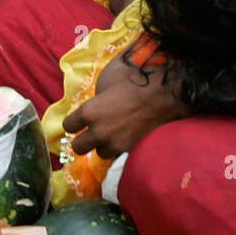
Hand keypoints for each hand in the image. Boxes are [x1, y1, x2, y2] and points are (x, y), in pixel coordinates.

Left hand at [63, 53, 185, 159]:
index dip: (74, 123)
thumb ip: (96, 97)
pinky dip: (122, 149)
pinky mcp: (132, 152)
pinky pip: (120, 155)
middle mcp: (99, 132)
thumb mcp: (108, 80)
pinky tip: (129, 139)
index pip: (68, 125)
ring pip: (101, 153)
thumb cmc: (136, 79)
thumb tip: (95, 103)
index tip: (78, 122)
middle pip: (78, 147)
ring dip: (106, 145)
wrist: (166, 92)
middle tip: (93, 134)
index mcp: (89, 112)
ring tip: (116, 135)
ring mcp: (116, 144)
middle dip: (84, 141)